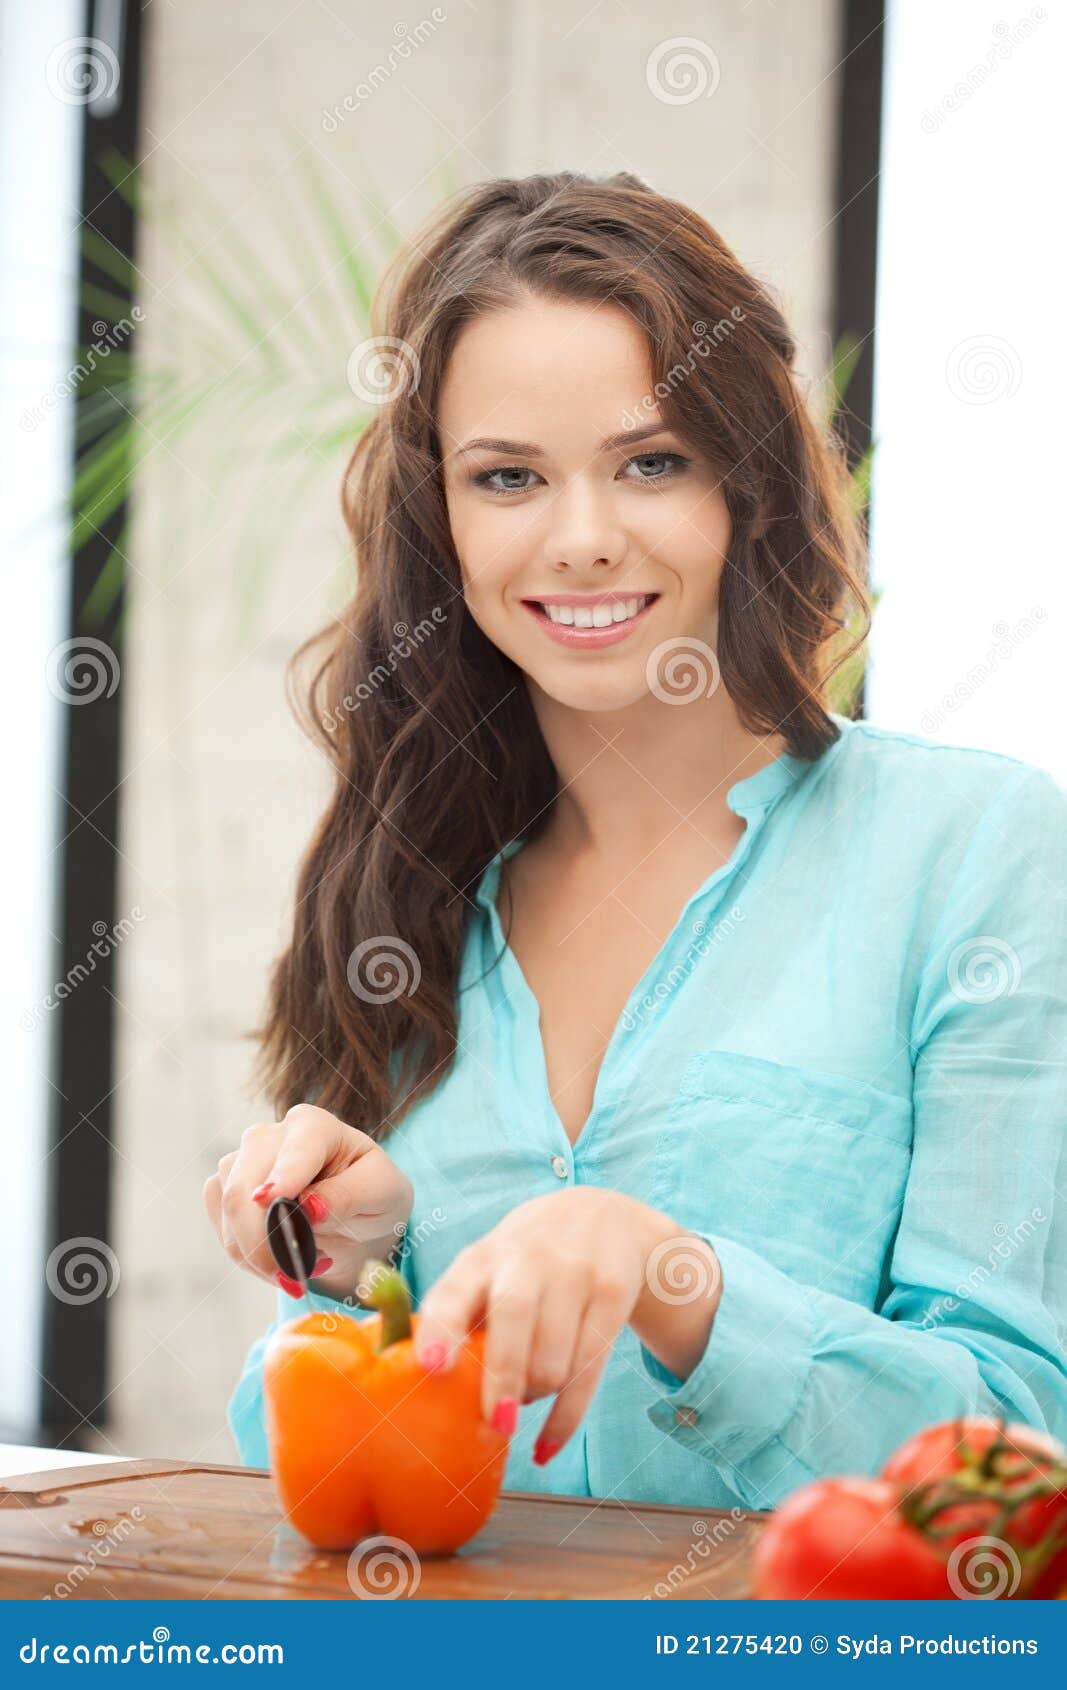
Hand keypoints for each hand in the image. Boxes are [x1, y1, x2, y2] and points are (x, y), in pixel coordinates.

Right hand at [203, 1104, 413, 1297]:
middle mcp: (268, 1137)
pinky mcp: (222, 1190)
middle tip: (298, 1278)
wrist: (354, 1212)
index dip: (283, 1176)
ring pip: (230, 1214)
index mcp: (314, 1125)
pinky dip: (249, 1259)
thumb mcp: (381, 1193)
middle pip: (246, 1188)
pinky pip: (224, 1232)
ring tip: (304, 1268)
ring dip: (261, 1257)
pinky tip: (280, 1262)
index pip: (295, 1151)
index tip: (273, 1199)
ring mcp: (240, 1161)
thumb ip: (347, 1196)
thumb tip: (309, 1208)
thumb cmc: (372, 1193)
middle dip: (266, 1242)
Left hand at [411, 1188, 719, 1460]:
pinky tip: (544, 1448)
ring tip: (524, 1396)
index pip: (455, 1290)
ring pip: (553, 1359)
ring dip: (535, 1395)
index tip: (432, 1366)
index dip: (442, 1327)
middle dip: (503, 1379)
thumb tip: (410, 1383)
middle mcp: (527, 1259)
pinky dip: (565, 1419)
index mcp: (481, 1258)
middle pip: (514, 1319)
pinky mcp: (613, 1296)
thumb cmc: (522, 1263)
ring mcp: (576, 1274)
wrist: (604, 1217)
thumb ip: (453, 1316)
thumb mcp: (485, 1270)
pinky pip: (589, 1372)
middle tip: (494, 1425)